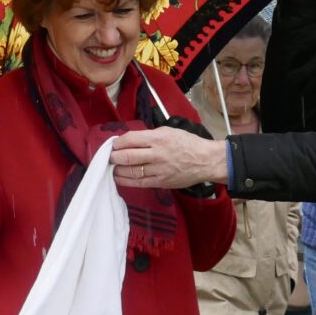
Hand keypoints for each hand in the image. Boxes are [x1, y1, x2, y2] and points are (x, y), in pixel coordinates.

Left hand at [110, 127, 228, 188]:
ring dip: (117, 170)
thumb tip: (131, 141)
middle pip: (127, 156)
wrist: (205, 161)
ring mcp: (158, 170)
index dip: (118, 143)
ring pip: (131, 171)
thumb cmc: (187, 143)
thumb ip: (150, 136)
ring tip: (112, 168)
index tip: (113, 145)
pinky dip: (126, 181)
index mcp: (158, 138)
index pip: (130, 139)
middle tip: (109, 157)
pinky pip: (139, 183)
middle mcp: (157, 154)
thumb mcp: (169, 131)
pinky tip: (118, 178)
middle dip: (114, 157)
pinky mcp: (161, 182)